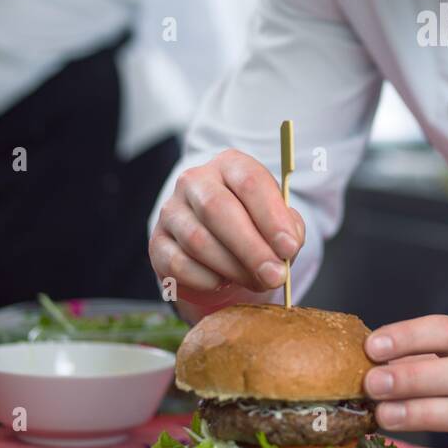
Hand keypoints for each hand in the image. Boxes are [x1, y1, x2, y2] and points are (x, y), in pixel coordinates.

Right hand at [149, 149, 304, 304]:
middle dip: (251, 248)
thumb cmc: (254, 225)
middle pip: (218, 210)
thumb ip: (288, 229)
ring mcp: (171, 210)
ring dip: (233, 268)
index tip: (289, 248)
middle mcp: (195, 181)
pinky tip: (222, 282)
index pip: (250, 182)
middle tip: (275, 275)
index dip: (272, 217)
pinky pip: (178, 264)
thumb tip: (286, 249)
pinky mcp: (158, 242)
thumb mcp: (277, 219)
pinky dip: (205, 279)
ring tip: (257, 282)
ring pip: (198, 240)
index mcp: (230, 165)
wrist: (217, 242)